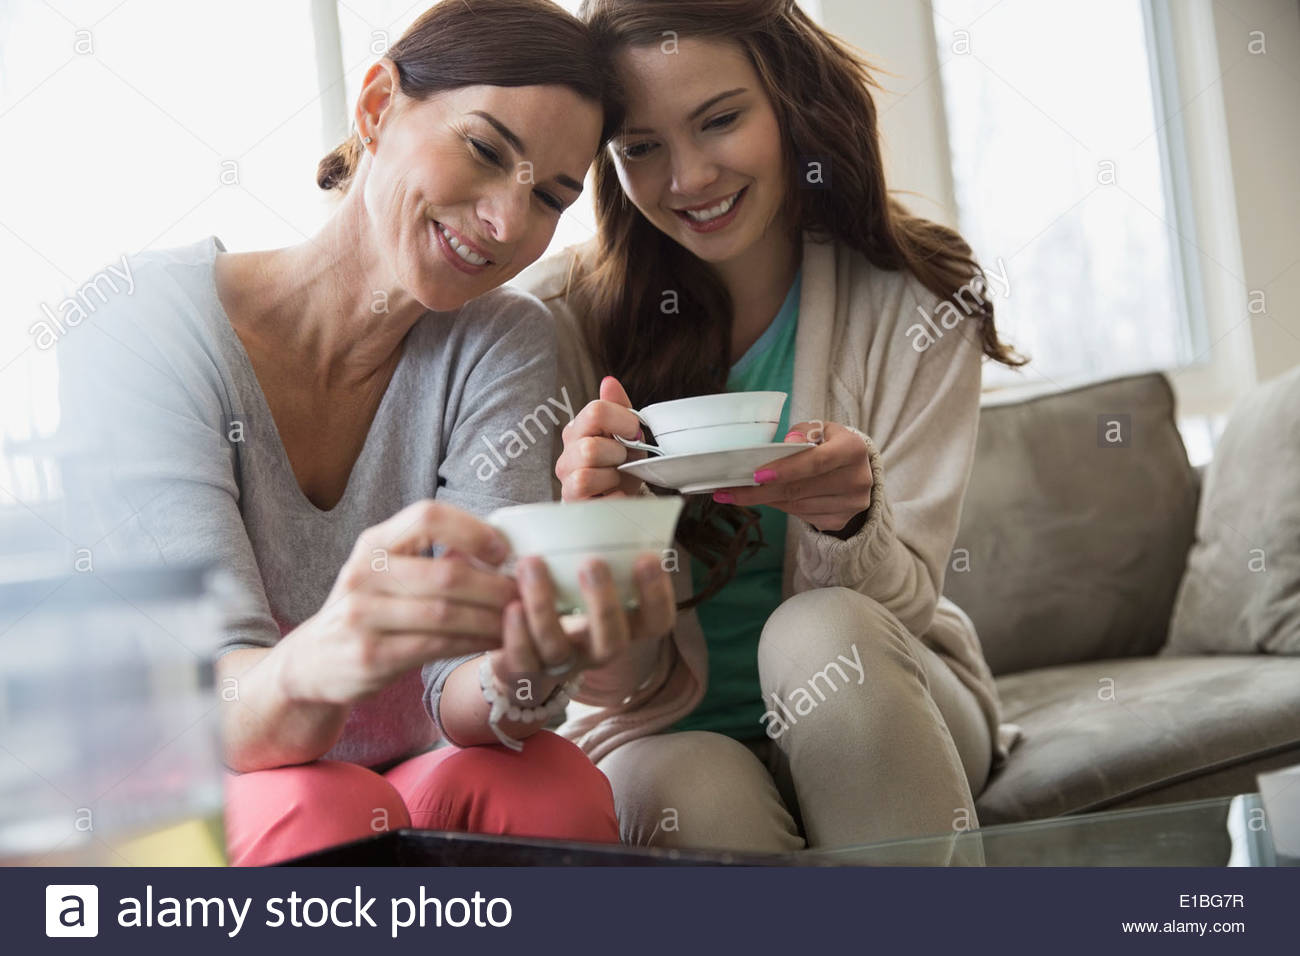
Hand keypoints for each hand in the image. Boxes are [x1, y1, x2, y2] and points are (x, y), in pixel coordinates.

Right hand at [280, 499, 516, 704]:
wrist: (312, 662)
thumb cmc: (367, 609)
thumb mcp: (384, 570)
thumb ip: (428, 554)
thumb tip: (501, 544)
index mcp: (373, 543)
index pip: (427, 515)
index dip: (472, 529)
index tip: (504, 550)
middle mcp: (364, 573)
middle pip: (446, 573)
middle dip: (496, 585)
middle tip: (527, 593)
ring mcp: (363, 615)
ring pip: (446, 613)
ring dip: (492, 618)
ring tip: (519, 619)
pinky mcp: (370, 655)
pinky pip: (436, 646)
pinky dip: (473, 642)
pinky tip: (494, 641)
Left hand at [489, 552, 676, 698]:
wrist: (521, 642)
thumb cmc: (564, 593)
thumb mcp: (585, 575)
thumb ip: (599, 552)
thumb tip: (609, 505)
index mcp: (623, 626)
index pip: (656, 621)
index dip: (658, 594)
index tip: (648, 557)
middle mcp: (597, 649)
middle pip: (612, 642)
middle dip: (604, 603)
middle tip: (592, 562)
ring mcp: (561, 664)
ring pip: (558, 647)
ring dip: (544, 606)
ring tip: (532, 563)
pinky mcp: (525, 671)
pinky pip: (522, 659)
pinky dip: (516, 633)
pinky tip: (511, 604)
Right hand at [556, 375, 644, 499]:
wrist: (619, 495)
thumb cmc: (620, 462)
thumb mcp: (625, 433)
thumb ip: (618, 407)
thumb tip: (609, 382)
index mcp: (578, 429)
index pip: (595, 412)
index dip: (623, 422)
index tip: (634, 433)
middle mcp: (567, 453)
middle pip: (590, 448)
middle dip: (617, 455)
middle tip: (624, 460)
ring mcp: (567, 480)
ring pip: (585, 475)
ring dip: (612, 477)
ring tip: (617, 477)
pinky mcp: (574, 504)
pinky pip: (592, 502)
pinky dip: (612, 498)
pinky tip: (617, 494)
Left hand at [711, 422, 873, 533]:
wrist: (855, 470)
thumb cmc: (830, 444)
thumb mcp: (821, 429)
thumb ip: (803, 431)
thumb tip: (789, 441)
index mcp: (853, 450)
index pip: (816, 461)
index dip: (786, 469)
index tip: (757, 475)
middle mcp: (857, 480)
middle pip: (800, 489)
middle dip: (760, 491)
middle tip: (728, 492)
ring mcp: (850, 505)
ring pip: (796, 505)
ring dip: (766, 499)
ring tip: (741, 493)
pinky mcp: (840, 521)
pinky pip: (801, 516)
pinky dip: (781, 507)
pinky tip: (768, 498)